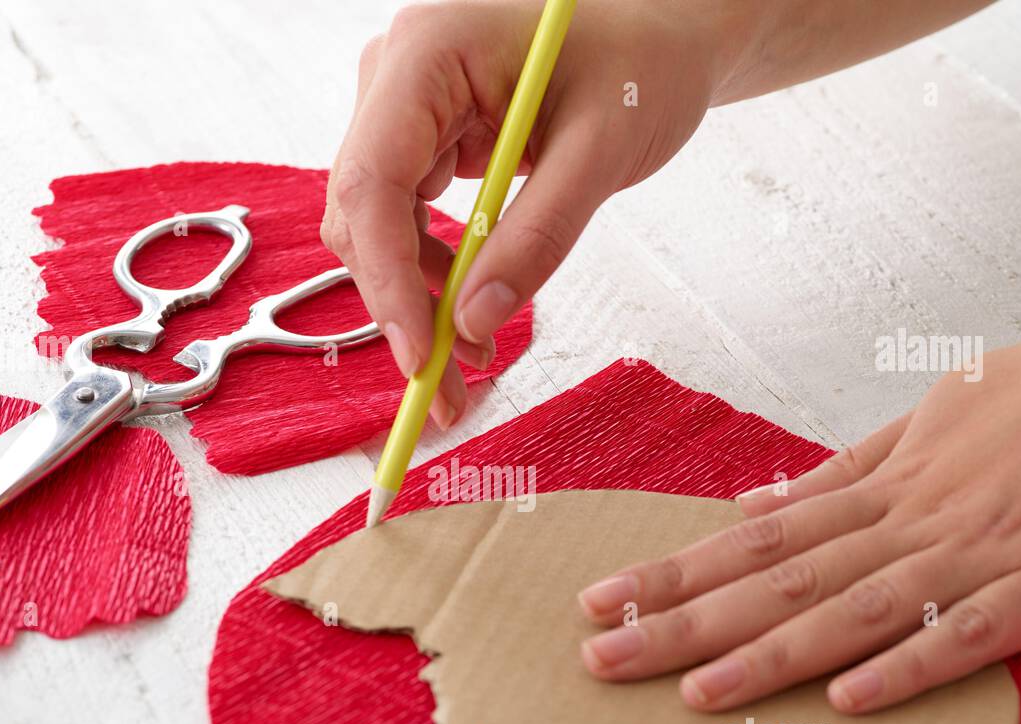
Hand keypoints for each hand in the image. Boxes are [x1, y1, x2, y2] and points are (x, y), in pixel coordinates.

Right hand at [322, 0, 722, 425]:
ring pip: (375, 228)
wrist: (659, 40)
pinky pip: (403, 223)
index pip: (372, 181)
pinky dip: (431, 277)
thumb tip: (473, 324)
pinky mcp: (421, 141)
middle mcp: (397, 76)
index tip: (420, 357)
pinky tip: (471, 307)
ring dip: (416, 299)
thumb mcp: (601, 154)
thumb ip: (538, 238)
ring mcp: (403, 109)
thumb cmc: (641, 66)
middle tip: (448, 387)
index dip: (387, 279)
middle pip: (361, 213)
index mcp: (429, 52)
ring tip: (476, 352)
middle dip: (401, 306)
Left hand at [578, 296, 1020, 712]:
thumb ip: (846, 470)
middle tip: (600, 656)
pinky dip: (908, 666)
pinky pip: (968, 635)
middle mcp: (909, 521)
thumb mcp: (931, 417)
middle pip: (779, 578)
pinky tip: (848, 701)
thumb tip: (760, 497)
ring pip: (853, 608)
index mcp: (883, 484)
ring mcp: (973, 554)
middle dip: (685, 620)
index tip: (604, 597)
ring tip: (692, 694)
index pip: (756, 536)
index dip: (676, 570)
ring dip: (770, 655)